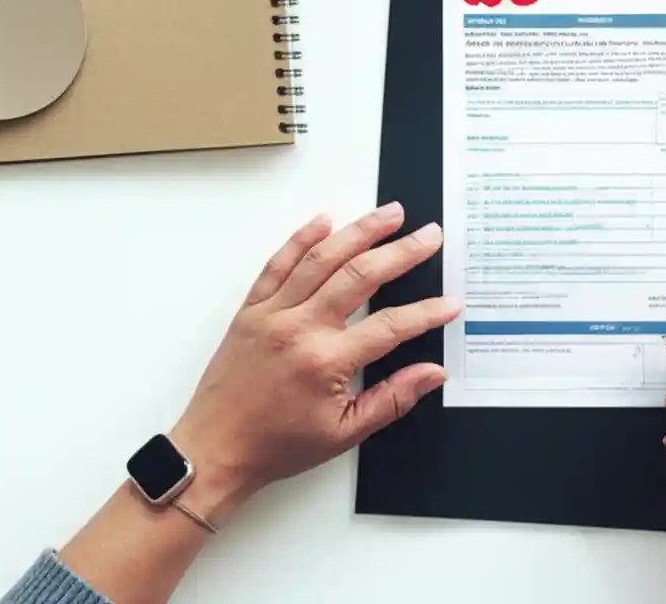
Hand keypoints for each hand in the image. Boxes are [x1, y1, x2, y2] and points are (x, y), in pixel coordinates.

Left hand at [169, 203, 458, 523]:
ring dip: (359, 231)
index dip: (426, 312)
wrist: (214, 451)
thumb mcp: (344, 433)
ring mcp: (271, 314)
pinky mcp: (250, 311)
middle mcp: (298, 328)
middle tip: (428, 236)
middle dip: (400, 251)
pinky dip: (301, 239)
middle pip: (359, 275)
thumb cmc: (275, 446)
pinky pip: (277, 264)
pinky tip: (324, 222)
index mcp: (325, 361)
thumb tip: (432, 373)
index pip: (390, 326)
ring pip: (321, 258)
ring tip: (389, 214)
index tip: (451, 303)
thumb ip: (393, 399)